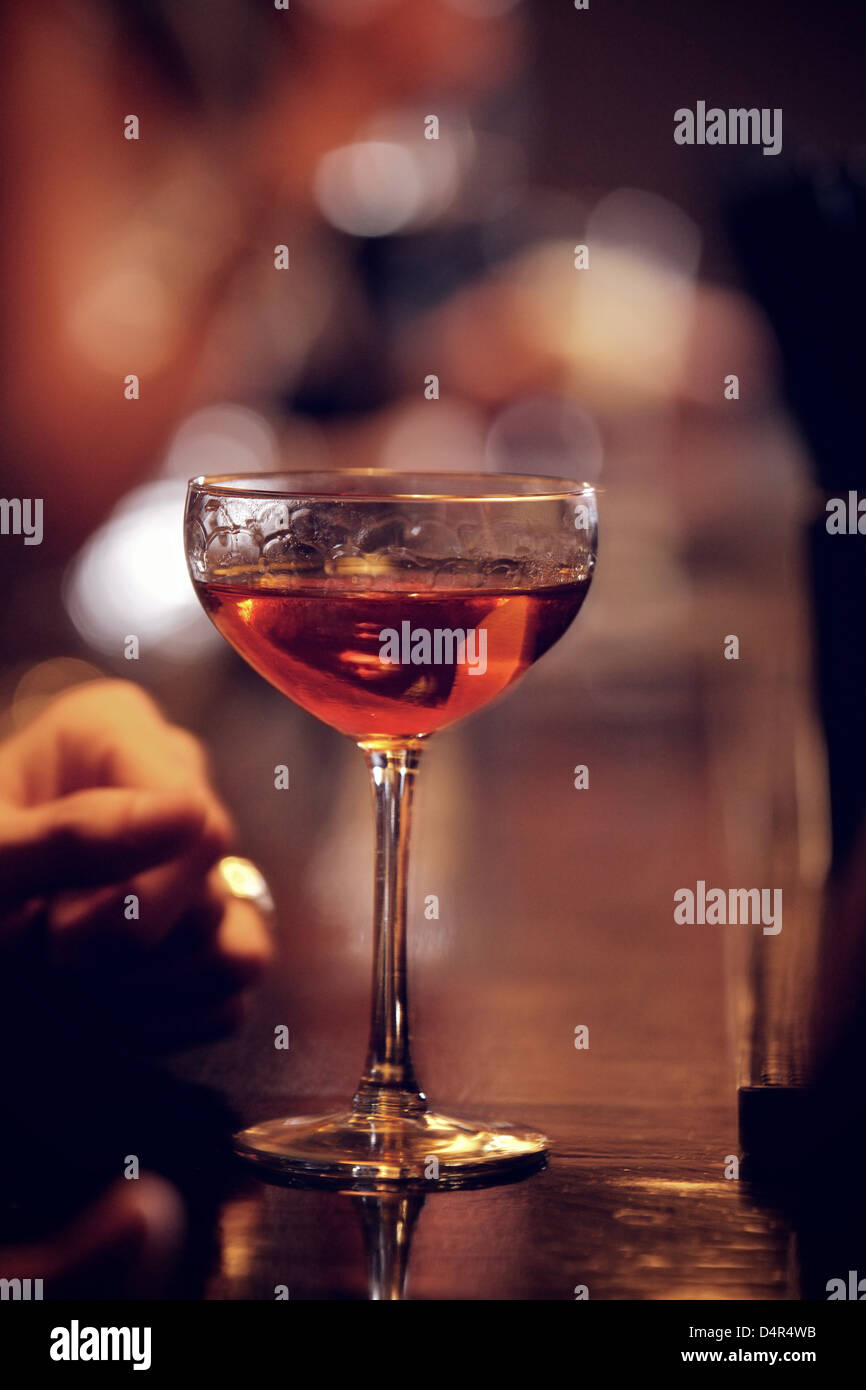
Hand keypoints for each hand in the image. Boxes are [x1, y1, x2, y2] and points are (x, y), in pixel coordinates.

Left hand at [0, 680, 271, 1047]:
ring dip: (138, 991)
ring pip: (236, 953)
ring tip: (64, 979)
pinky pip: (233, 996)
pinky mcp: (209, 931)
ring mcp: (197, 859)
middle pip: (212, 897)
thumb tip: (193, 816)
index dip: (135, 902)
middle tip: (40, 951)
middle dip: (121, 950)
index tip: (52, 930)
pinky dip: (163, 1020)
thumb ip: (72, 836)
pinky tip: (100, 1004)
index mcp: (114, 730)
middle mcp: (171, 783)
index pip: (200, 827)